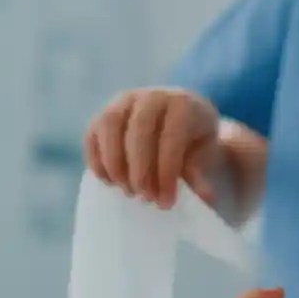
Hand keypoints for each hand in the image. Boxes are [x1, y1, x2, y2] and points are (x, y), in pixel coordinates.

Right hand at [85, 88, 221, 208]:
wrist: (180, 121)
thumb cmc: (194, 141)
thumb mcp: (204, 155)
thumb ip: (200, 173)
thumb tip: (206, 198)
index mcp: (182, 104)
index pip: (171, 138)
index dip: (166, 172)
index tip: (166, 202)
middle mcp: (152, 96)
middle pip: (138, 130)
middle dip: (139, 170)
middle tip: (144, 197)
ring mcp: (125, 101)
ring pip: (109, 126)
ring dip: (114, 163)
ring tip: (127, 190)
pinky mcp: (105, 113)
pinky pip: (93, 134)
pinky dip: (97, 160)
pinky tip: (109, 182)